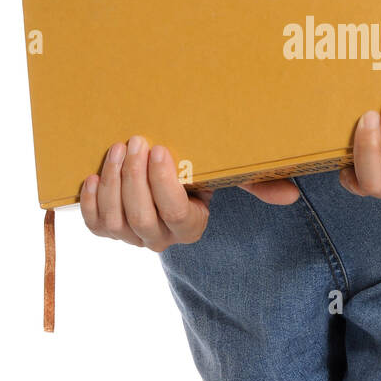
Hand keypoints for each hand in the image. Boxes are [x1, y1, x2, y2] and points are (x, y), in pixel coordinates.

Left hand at [80, 137, 298, 249]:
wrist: (169, 182)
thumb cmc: (200, 174)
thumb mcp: (228, 176)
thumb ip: (257, 184)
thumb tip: (291, 195)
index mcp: (191, 226)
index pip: (177, 213)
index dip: (164, 185)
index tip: (161, 150)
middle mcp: (160, 239)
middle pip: (142, 218)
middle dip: (134, 178)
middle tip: (136, 141)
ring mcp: (131, 237)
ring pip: (115, 221)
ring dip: (112, 182)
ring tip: (117, 149)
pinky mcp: (108, 229)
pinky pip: (94, 224)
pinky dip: (89, 200)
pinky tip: (93, 173)